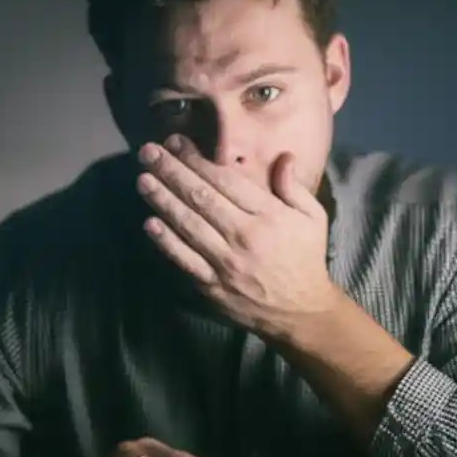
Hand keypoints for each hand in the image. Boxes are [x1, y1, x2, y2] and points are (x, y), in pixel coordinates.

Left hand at [135, 134, 341, 339]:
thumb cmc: (305, 258)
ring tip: (143, 179)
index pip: (225, 180)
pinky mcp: (212, 286)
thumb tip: (283, 156)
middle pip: (201, 197)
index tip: (175, 143)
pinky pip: (185, 260)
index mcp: (268, 215)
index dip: (196, 159)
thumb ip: (294, 187)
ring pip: (189, 225)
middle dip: (171, 171)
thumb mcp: (313, 218)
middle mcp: (244, 236)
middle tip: (148, 152)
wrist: (301, 313)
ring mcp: (226, 263)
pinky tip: (149, 223)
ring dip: (162, 200)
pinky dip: (166, 242)